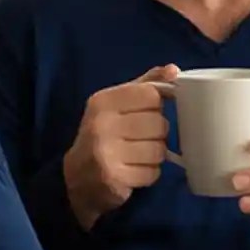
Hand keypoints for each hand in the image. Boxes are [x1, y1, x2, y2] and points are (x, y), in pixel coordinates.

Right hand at [63, 64, 175, 229]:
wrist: (76, 176)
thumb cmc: (104, 133)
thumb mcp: (118, 103)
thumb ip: (146, 84)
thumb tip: (174, 70)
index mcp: (103, 101)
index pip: (152, 95)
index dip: (156, 105)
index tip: (146, 112)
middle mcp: (101, 124)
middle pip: (159, 123)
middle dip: (157, 133)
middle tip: (141, 137)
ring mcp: (106, 153)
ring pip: (159, 150)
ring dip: (155, 154)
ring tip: (138, 154)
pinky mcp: (113, 179)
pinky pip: (153, 173)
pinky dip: (149, 173)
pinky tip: (134, 170)